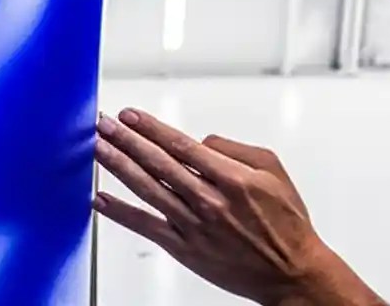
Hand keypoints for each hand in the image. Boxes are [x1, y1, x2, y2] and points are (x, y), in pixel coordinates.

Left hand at [94, 109, 385, 305]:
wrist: (293, 274)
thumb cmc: (286, 224)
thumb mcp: (273, 171)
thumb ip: (235, 149)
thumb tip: (201, 141)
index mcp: (232, 179)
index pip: (181, 145)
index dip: (151, 128)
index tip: (130, 115)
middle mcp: (210, 201)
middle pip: (158, 163)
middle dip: (125, 140)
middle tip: (102, 123)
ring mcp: (195, 226)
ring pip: (147, 190)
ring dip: (118, 166)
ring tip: (96, 148)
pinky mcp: (185, 248)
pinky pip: (146, 226)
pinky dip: (121, 213)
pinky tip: (101, 199)